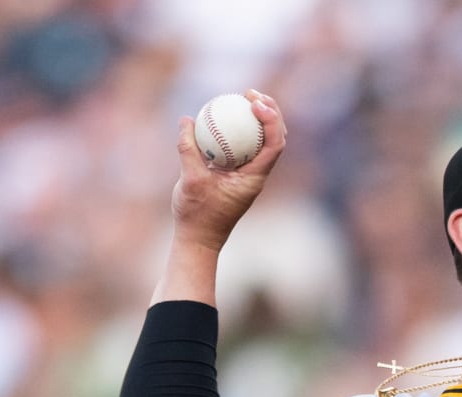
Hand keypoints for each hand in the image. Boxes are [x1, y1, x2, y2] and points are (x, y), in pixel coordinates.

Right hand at [170, 89, 287, 252]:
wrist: (198, 238)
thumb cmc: (196, 215)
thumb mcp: (189, 181)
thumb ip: (188, 150)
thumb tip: (186, 119)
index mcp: (255, 178)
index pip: (275, 144)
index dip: (272, 120)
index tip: (255, 102)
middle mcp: (257, 174)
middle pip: (274, 137)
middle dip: (270, 112)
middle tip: (250, 93)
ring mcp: (248, 174)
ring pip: (261, 141)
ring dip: (257, 119)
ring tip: (243, 98)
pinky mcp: (236, 174)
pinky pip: (242, 146)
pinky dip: (238, 130)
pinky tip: (223, 116)